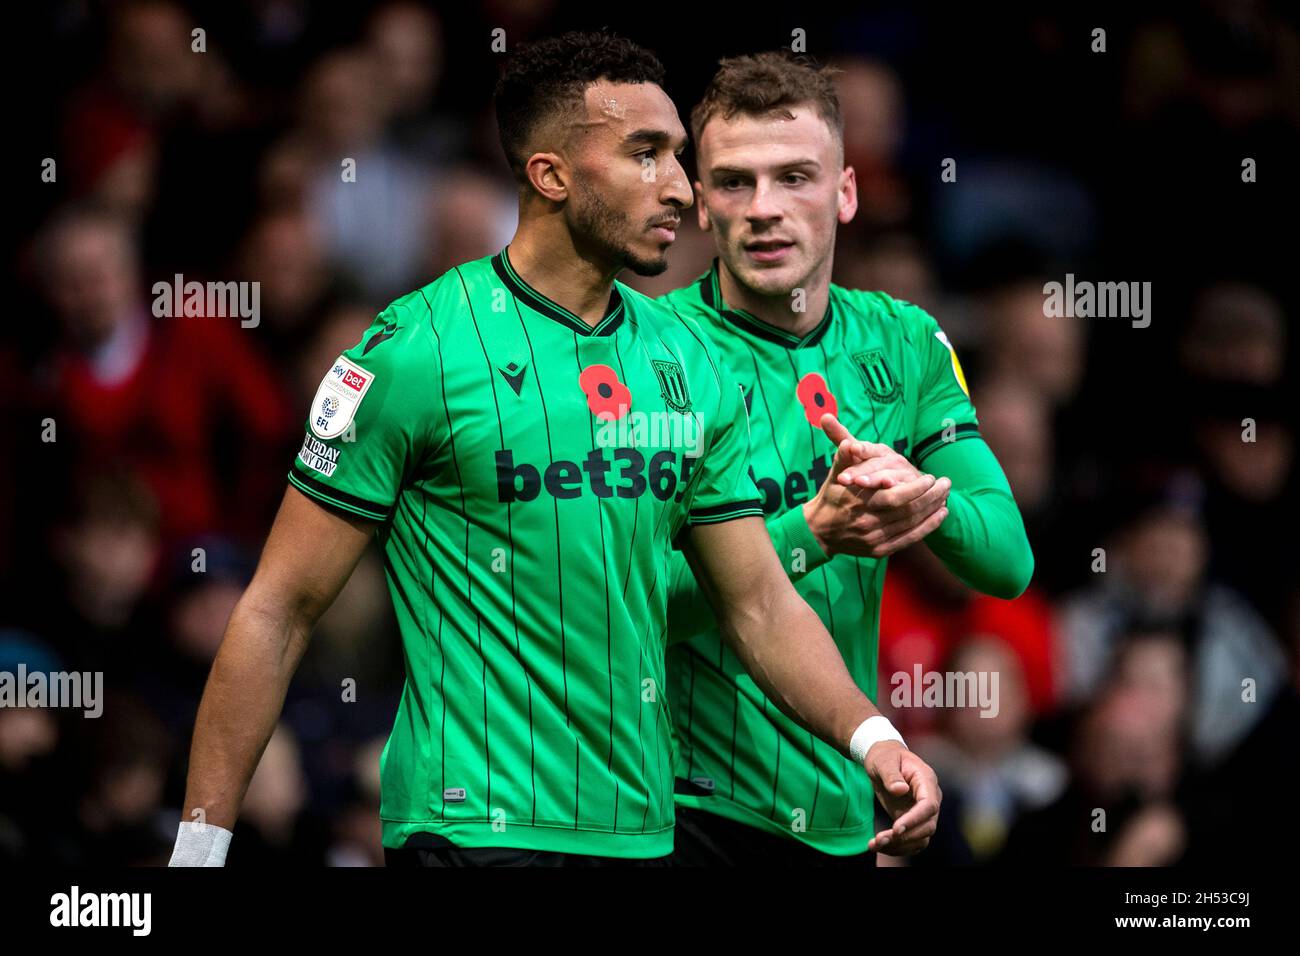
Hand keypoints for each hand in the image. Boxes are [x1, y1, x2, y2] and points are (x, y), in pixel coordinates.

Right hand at [801, 414, 950, 557]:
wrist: (818, 531)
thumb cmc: (831, 497)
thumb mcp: (835, 475)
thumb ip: (844, 457)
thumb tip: (849, 442)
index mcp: (858, 503)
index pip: (895, 497)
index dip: (916, 488)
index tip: (930, 477)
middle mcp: (867, 523)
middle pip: (908, 511)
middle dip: (931, 496)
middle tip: (946, 484)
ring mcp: (874, 540)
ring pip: (911, 524)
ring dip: (933, 510)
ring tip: (946, 496)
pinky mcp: (879, 551)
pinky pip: (909, 539)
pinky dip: (928, 527)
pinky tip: (940, 515)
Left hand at [862, 741, 941, 855]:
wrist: (883, 759)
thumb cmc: (884, 756)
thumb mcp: (883, 760)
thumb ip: (891, 774)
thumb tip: (901, 790)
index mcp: (926, 780)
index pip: (929, 805)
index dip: (915, 819)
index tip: (896, 829)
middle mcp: (930, 799)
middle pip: (927, 826)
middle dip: (904, 837)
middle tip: (879, 839)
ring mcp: (923, 812)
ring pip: (920, 838)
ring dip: (899, 846)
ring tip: (874, 845)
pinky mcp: (913, 822)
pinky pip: (912, 840)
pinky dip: (897, 847)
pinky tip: (878, 846)